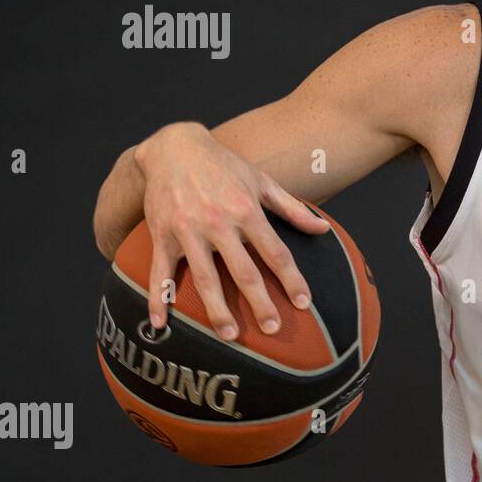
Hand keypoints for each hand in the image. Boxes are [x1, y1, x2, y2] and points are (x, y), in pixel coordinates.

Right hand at [133, 122, 329, 338]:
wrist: (173, 147)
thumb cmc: (224, 166)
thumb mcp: (261, 181)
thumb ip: (292, 208)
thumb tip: (323, 230)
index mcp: (246, 210)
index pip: (275, 252)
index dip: (291, 278)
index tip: (304, 303)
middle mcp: (218, 223)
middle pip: (243, 271)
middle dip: (259, 302)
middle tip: (272, 329)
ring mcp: (187, 230)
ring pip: (204, 277)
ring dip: (216, 308)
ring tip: (229, 335)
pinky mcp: (162, 234)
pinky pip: (159, 271)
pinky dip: (158, 298)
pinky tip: (161, 324)